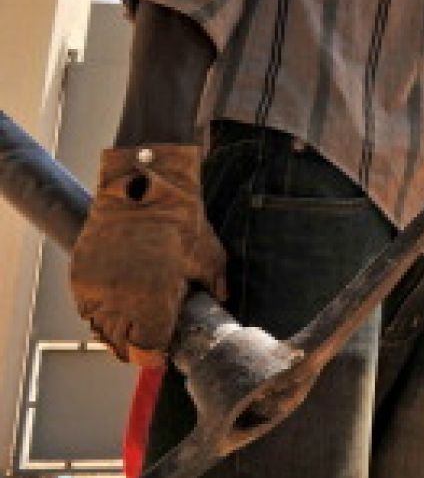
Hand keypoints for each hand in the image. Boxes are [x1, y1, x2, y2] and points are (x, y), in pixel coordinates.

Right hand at [72, 145, 227, 366]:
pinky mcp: (80, 275)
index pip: (146, 350)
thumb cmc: (182, 223)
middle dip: (136, 346)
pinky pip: (86, 309)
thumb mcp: (211, 258)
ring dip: (116, 332)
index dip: (155, 355)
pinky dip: (98, 313)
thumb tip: (222, 301)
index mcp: (154, 300)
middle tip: (146, 342)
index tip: (160, 352)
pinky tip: (114, 307)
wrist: (145, 189)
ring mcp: (97, 287)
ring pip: (101, 329)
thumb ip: (216, 287)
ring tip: (130, 327)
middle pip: (121, 344)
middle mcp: (121, 299)